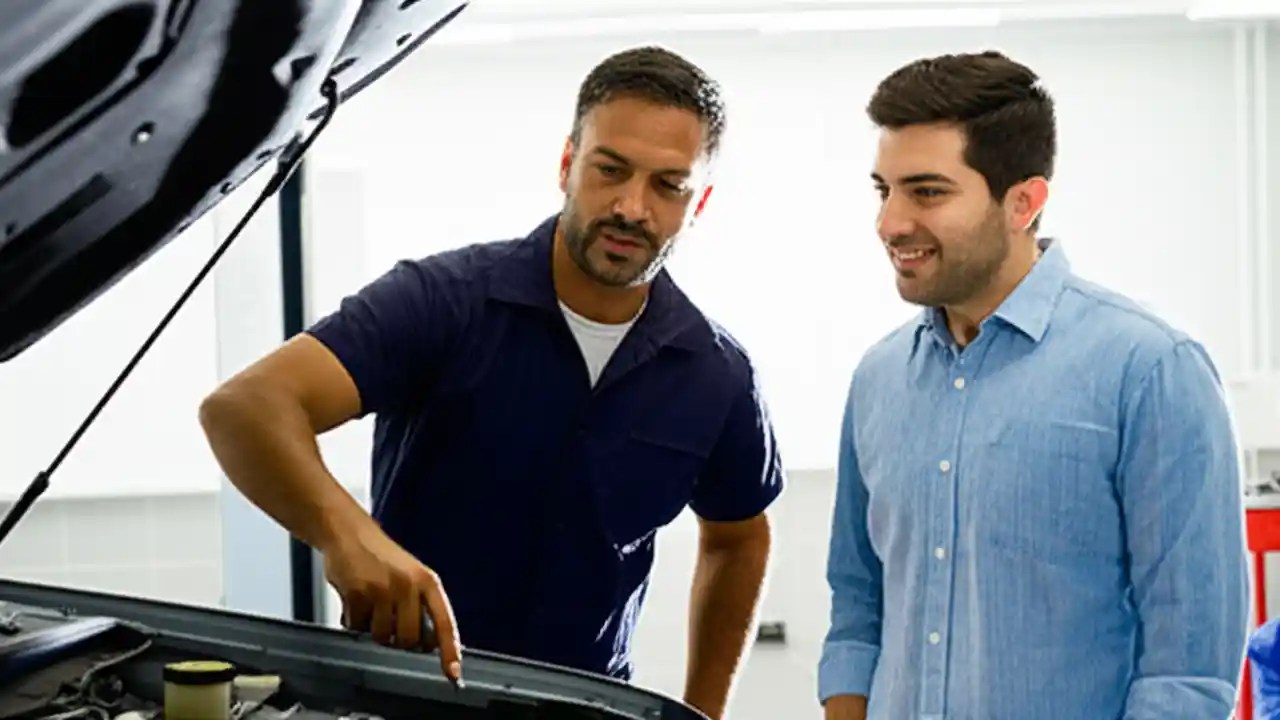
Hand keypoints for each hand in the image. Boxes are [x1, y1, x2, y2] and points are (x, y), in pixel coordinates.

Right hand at [322, 521, 462, 683]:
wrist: (349, 533)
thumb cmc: (381, 557)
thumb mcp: (412, 576)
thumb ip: (421, 605)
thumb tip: (429, 643)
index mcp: (428, 581)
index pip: (445, 622)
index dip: (450, 650)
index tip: (452, 673)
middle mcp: (409, 585)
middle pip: (411, 639)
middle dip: (400, 641)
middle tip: (391, 624)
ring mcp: (383, 590)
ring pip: (383, 637)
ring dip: (374, 630)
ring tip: (371, 608)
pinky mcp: (358, 594)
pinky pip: (357, 627)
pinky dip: (353, 622)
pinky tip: (354, 602)